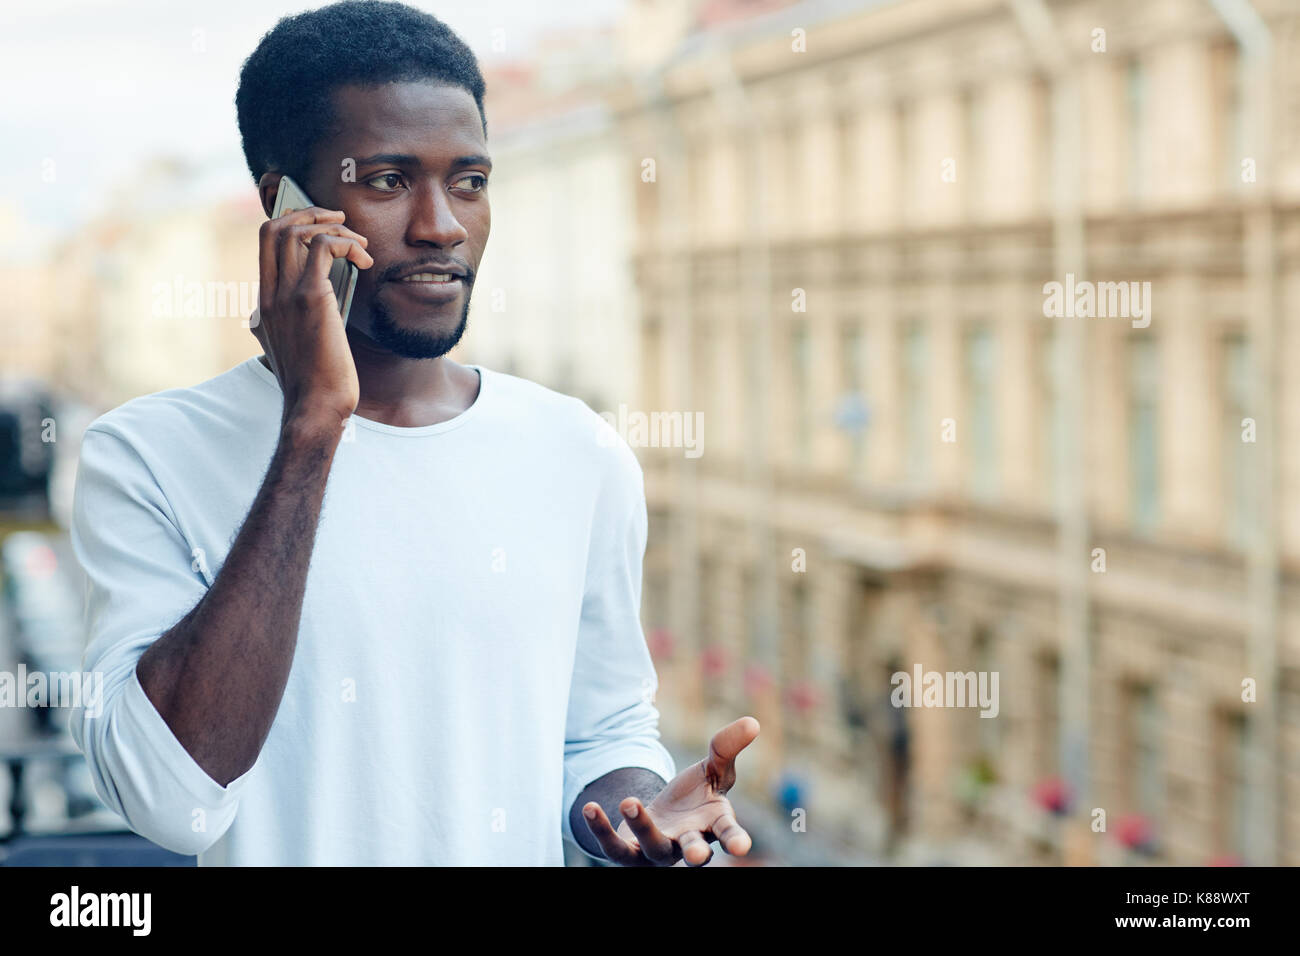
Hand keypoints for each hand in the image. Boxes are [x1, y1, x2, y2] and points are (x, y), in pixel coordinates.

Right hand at [251, 197, 372, 428]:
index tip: (319, 226)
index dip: (291, 224)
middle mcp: (268, 295)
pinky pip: (322, 247)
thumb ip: (292, 325)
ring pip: (295, 232)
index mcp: (264, 305)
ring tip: (360, 244)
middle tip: (340, 220)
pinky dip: (345, 243)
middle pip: (273, 228)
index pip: (264, 245)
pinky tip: (365, 261)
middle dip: (308, 213)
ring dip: (333, 228)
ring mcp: (285, 295)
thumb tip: (308, 309)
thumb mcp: (295, 351)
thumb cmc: (316, 385)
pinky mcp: (310, 298)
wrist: (316, 408)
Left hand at [582, 716, 759, 866]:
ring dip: (643, 827)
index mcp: (713, 824)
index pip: (727, 832)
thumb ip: (728, 748)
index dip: (735, 839)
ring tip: (630, 802)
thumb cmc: (696, 796)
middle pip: (693, 852)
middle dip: (696, 853)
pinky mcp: (628, 852)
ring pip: (652, 847)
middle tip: (697, 856)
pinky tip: (590, 807)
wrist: (662, 816)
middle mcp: (687, 843)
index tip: (743, 846)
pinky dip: (601, 829)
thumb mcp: (712, 769)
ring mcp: (657, 851)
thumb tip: (753, 722)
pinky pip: (613, 847)